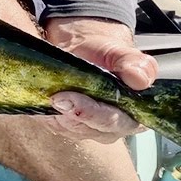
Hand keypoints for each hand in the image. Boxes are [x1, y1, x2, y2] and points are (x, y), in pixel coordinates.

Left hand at [41, 16, 158, 142]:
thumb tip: (139, 79)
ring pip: (70, 129)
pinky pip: (55, 126)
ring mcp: (90, 129)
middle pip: (90, 129)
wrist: (86, 51)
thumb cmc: (108, 55)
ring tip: (47, 95)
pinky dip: (46, 114)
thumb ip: (133, 63)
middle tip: (55, 97)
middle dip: (72, 113)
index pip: (116, 121)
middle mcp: (113, 127)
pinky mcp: (70, 127)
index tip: (72, 99)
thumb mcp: (121, 52)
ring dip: (56, 115)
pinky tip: (41, 99)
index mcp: (134, 113)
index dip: (93, 113)